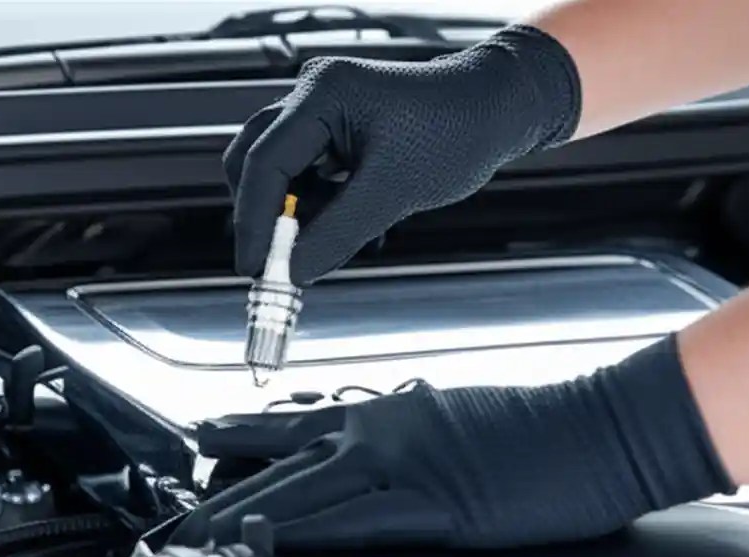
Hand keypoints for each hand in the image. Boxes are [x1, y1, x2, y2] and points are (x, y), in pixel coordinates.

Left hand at [169, 336, 733, 549]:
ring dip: (242, 520)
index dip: (245, 434)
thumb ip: (412, 435)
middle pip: (283, 463)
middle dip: (225, 493)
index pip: (298, 425)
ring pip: (303, 494)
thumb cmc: (544, 426)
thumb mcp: (460, 419)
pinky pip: (356, 521)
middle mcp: (384, 433)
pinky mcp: (437, 507)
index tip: (204, 439)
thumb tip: (384, 456)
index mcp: (391, 413)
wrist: (603, 427)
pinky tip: (268, 544)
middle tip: (177, 514)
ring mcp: (406, 468)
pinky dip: (307, 531)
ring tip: (195, 540)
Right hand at [224, 26, 580, 284]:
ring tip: (330, 240)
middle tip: (274, 262)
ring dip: (294, 213)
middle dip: (263, 215)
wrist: (495, 111)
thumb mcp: (395, 192)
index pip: (264, 161)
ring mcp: (322, 110)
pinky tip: (343, 224)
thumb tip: (293, 271)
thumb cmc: (457, 131)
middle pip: (253, 159)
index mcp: (324, 94)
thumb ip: (338, 232)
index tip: (254, 266)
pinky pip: (303, 172)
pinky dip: (313, 206)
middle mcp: (314, 95)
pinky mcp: (334, 130)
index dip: (254, 220)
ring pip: (277, 170)